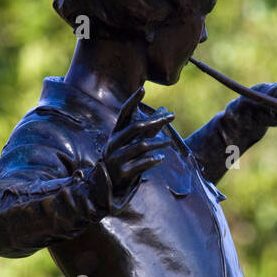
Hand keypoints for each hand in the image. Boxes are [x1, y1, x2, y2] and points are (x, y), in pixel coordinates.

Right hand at [84, 87, 174, 212]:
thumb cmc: (123, 160)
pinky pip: (140, 164)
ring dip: (157, 143)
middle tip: (171, 117)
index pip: (124, 113)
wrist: (105, 188)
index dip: (133, 101)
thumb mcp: (133, 143)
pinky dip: (152, 160)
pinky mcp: (122, 173)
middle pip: (136, 127)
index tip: (142, 89)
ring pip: (141, 146)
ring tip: (168, 143)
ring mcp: (117, 158)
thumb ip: (149, 129)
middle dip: (154, 121)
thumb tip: (164, 110)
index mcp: (116, 134)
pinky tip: (161, 158)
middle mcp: (114, 143)